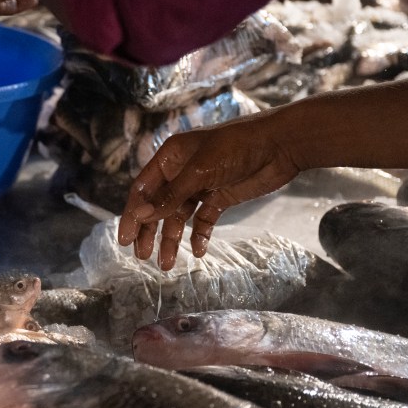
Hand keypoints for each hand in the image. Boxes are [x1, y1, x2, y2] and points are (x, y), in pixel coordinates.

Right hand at [116, 115, 300, 269]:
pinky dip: (199, 234)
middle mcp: (182, 172)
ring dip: (172, 238)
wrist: (281, 144)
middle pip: (158, 205)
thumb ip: (171, 196)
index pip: (143, 189)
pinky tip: (198, 250)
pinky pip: (203, 219)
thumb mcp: (200, 171)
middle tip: (142, 256)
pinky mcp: (220, 196)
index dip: (133, 214)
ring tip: (167, 263)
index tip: (125, 239)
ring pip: (179, 216)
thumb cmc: (237, 146)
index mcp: (170, 157)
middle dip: (149, 231)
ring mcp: (201, 185)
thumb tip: (142, 215)